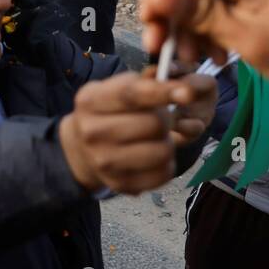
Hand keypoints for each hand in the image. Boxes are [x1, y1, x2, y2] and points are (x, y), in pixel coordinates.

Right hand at [59, 72, 216, 194]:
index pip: (132, 95)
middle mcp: (92, 132)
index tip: (188, 92)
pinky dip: (166, 163)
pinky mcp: (121, 184)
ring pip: (162, 151)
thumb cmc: (106, 112)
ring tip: (155, 138)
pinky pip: (164, 174)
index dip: (163, 92)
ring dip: (167, 142)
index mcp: (90, 101)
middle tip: (161, 119)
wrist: (81, 148)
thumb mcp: (114, 89)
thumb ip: (145, 84)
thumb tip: (184, 89)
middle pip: (154, 124)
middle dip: (167, 119)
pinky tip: (153, 156)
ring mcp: (105, 161)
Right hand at [139, 0, 268, 86]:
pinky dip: (207, 32)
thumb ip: (203, 16)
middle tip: (161, 47)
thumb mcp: (251, 41)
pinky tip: (213, 54)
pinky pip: (218, 10)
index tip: (150, 21)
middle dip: (172, 15)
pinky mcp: (254, 4)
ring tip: (193, 59)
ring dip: (188, 29)